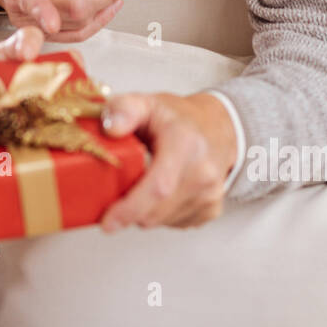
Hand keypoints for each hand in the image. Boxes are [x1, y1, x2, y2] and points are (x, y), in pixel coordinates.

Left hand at [98, 92, 237, 229]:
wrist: (218, 128)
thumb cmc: (180, 118)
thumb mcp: (149, 103)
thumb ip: (125, 109)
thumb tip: (110, 127)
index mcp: (185, 145)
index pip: (159, 186)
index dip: (131, 208)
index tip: (107, 221)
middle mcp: (202, 173)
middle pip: (156, 211)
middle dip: (128, 210)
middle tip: (116, 191)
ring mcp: (209, 195)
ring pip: (161, 221)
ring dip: (143, 211)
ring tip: (143, 181)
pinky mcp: (210, 210)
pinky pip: (173, 223)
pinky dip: (159, 213)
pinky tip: (160, 192)